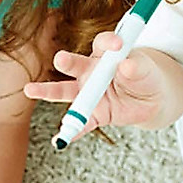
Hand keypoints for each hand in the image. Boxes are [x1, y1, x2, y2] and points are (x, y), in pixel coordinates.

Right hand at [22, 33, 166, 136]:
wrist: (151, 99)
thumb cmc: (146, 76)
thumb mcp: (146, 70)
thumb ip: (137, 67)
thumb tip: (127, 65)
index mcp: (104, 54)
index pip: (102, 44)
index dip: (109, 43)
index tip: (118, 45)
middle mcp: (90, 71)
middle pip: (75, 64)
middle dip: (67, 61)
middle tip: (61, 59)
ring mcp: (88, 93)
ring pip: (65, 91)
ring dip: (48, 91)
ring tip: (31, 90)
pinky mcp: (93, 114)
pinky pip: (81, 123)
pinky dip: (71, 131)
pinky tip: (60, 139)